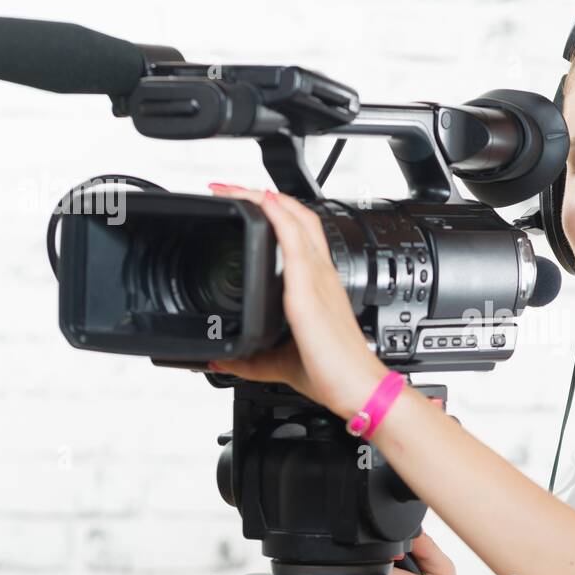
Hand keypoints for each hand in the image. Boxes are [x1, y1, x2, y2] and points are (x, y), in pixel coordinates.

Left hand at [202, 183, 387, 420]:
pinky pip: (295, 240)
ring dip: (265, 197)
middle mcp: (321, 275)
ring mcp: (317, 278)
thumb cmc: (332, 373)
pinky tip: (262, 202)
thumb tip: (220, 361)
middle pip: (299, 216)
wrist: (355, 388)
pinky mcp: (308, 289)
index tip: (247, 205)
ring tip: (235, 187)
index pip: (300, 235)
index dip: (277, 213)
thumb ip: (249, 360)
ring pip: (296, 219)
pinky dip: (278, 216)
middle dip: (265, 195)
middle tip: (231, 188)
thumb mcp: (278, 362)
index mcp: (318, 287)